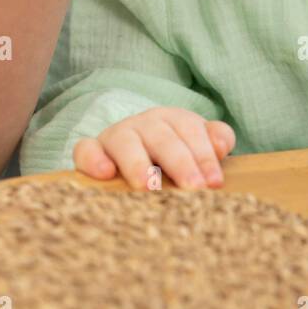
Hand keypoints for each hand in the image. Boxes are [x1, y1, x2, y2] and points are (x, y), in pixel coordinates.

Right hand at [72, 107, 235, 189]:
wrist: (131, 153)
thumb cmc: (171, 156)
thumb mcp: (194, 146)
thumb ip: (214, 140)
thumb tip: (222, 145)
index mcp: (172, 120)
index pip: (191, 131)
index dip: (204, 155)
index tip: (214, 182)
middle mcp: (144, 124)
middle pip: (162, 138)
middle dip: (180, 162)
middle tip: (193, 188)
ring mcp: (116, 136)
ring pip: (125, 142)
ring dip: (138, 163)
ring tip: (148, 185)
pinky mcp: (92, 150)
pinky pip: (86, 149)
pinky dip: (93, 159)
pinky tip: (104, 173)